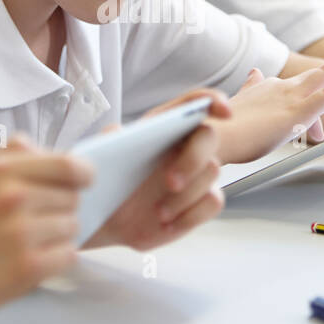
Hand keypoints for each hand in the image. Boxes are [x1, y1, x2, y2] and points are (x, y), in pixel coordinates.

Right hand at [0, 136, 91, 316]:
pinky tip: (34, 260)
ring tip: (31, 242)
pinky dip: (57, 259)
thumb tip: (39, 148)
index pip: (69, 166)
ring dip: (59, 236)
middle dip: (61, 210)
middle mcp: (14, 198)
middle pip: (73, 199)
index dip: (83, 175)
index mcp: (2, 172)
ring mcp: (21, 234)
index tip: (82, 183)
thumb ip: (8, 157)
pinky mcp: (27, 267)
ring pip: (73, 228)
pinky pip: (68, 255)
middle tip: (37, 222)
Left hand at [84, 89, 229, 251]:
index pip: (194, 103)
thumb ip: (108, 141)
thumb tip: (117, 131)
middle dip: (193, 159)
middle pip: (209, 137)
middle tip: (171, 182)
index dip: (212, 101)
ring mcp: (197, 174)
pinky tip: (168, 222)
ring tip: (159, 212)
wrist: (109, 220)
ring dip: (185, 195)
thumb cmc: (110, 182)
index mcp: (164, 127)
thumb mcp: (102, 159)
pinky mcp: (201, 200)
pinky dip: (190, 215)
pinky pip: (213, 202)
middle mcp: (185, 146)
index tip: (221, 110)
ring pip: (212, 171)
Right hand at [210, 62, 323, 164]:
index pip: (294, 86)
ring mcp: (289, 96)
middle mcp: (279, 86)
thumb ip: (249, 92)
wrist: (211, 138)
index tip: (317, 120)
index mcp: (264, 88)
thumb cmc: (220, 133)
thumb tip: (253, 75)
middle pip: (317, 72)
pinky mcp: (298, 110)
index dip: (309, 97)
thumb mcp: (237, 109)